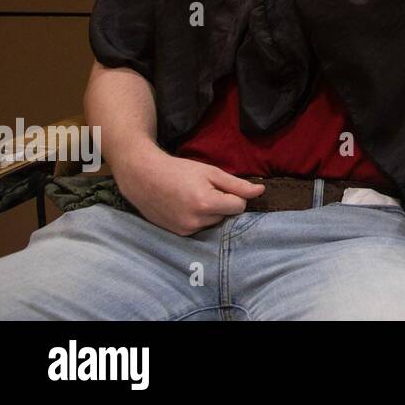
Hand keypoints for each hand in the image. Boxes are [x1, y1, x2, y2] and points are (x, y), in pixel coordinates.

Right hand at [113, 146, 264, 235]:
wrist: (143, 178)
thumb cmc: (179, 170)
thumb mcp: (211, 172)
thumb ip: (237, 184)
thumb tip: (261, 191)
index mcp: (206, 203)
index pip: (239, 206)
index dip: (233, 195)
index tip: (220, 186)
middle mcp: (196, 221)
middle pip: (226, 215)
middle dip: (221, 203)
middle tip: (203, 190)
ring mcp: (185, 230)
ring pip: (213, 222)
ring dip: (210, 212)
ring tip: (192, 197)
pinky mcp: (178, 234)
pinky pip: (200, 228)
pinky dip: (198, 218)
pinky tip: (185, 206)